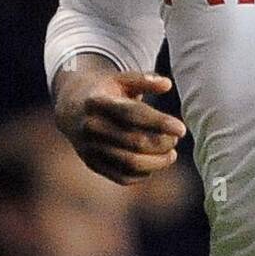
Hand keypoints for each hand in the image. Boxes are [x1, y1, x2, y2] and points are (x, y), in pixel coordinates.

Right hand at [54, 69, 185, 185]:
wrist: (72, 108)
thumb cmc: (106, 91)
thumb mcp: (121, 79)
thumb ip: (144, 80)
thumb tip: (167, 84)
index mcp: (97, 102)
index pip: (132, 115)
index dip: (159, 123)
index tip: (182, 129)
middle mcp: (91, 127)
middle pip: (134, 141)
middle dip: (161, 143)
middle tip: (175, 139)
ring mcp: (89, 148)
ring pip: (129, 163)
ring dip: (156, 162)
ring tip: (171, 154)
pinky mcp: (92, 163)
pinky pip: (122, 176)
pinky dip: (143, 173)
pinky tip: (155, 163)